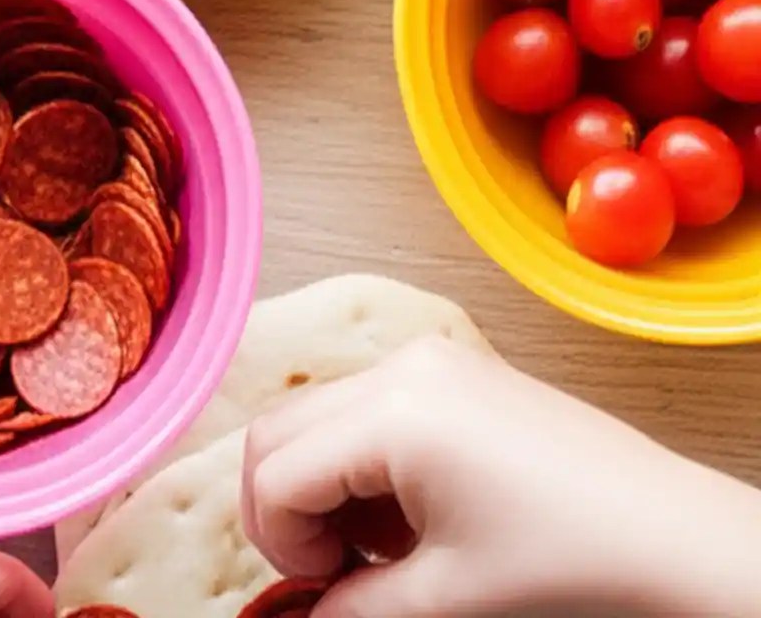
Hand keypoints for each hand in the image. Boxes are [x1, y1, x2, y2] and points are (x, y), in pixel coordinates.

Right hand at [242, 336, 760, 616]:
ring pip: (317, 416)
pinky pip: (365, 408)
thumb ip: (348, 607)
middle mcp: (406, 368)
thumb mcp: (443, 599)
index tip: (318, 585)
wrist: (679, 542)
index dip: (278, 542)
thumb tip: (303, 614)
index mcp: (398, 414)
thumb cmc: (579, 563)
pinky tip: (400, 517)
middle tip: (326, 568)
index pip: (276, 472)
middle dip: (284, 508)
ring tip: (370, 549)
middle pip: (280, 430)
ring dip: (319, 484)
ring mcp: (433, 362)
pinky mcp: (457, 373)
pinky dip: (358, 463)